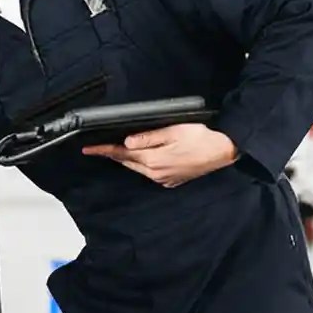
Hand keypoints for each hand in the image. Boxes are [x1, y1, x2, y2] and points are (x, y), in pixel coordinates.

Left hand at [82, 123, 237, 188]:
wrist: (223, 150)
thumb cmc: (200, 137)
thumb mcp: (173, 131)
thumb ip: (148, 137)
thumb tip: (127, 141)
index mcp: (153, 159)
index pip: (121, 153)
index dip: (104, 150)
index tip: (88, 149)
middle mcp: (155, 173)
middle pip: (127, 162)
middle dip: (113, 154)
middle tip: (99, 148)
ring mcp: (164, 179)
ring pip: (138, 169)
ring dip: (127, 159)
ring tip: (117, 151)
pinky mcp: (171, 181)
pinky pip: (150, 173)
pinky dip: (142, 165)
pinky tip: (143, 158)